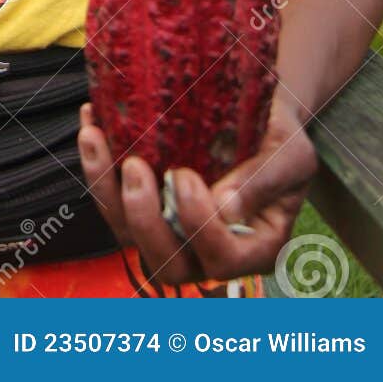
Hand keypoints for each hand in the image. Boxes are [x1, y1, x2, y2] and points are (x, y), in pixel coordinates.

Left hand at [78, 90, 316, 285]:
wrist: (256, 116)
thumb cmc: (279, 139)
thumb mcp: (290, 154)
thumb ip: (263, 181)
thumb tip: (224, 208)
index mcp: (254, 249)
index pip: (222, 259)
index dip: (198, 225)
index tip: (186, 174)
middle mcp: (209, 254)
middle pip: (168, 265)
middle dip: (144, 220)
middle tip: (135, 167)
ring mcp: (173, 235)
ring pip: (130, 236)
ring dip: (106, 191)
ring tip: (96, 139)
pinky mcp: (146, 209)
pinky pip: (114, 202)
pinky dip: (98, 167)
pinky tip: (93, 125)